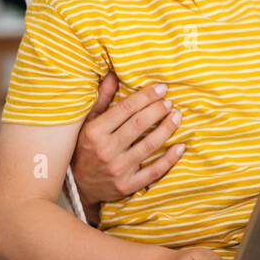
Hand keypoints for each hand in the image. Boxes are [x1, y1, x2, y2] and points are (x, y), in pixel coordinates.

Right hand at [72, 73, 184, 205]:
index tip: (161, 87)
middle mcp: (106, 150)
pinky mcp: (127, 186)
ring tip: (177, 116)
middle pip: (139, 124)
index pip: (125, 109)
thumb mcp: (88, 122)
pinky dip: (170, 159)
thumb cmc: (85, 147)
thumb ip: (102, 99)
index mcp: (95, 132)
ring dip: (167, 128)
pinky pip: (154, 172)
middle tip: (170, 102)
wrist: (78, 186)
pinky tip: (181, 147)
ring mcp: (118, 169)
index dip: (146, 96)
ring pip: (149, 145)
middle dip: (158, 110)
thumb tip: (113, 74)